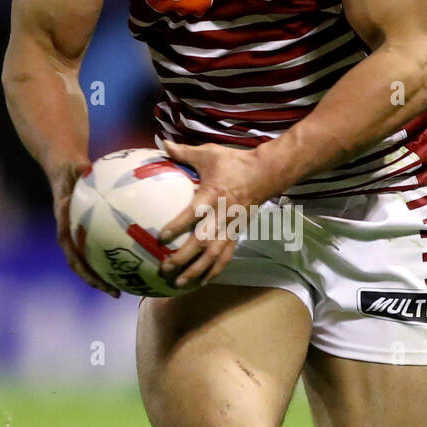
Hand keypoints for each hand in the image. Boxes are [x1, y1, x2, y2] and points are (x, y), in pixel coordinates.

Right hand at [50, 159, 119, 297]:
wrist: (62, 167)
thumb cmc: (69, 167)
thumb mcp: (73, 166)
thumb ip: (78, 169)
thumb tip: (84, 166)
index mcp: (65, 224)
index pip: (71, 252)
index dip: (83, 269)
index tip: (96, 280)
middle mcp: (71, 233)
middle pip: (83, 265)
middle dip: (98, 281)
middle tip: (117, 293)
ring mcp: (80, 234)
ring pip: (93, 260)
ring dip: (108, 274)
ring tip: (130, 286)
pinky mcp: (90, 231)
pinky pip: (104, 246)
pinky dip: (118, 255)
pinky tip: (140, 259)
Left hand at [158, 139, 276, 287]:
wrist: (265, 174)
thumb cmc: (234, 163)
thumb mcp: (209, 153)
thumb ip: (184, 152)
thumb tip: (161, 143)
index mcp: (213, 195)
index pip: (194, 214)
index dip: (178, 226)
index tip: (162, 237)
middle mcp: (223, 216)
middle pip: (203, 242)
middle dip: (184, 257)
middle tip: (165, 268)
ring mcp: (231, 228)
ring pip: (214, 255)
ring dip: (197, 270)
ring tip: (179, 283)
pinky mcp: (237, 234)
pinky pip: (225, 256)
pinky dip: (214, 271)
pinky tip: (201, 282)